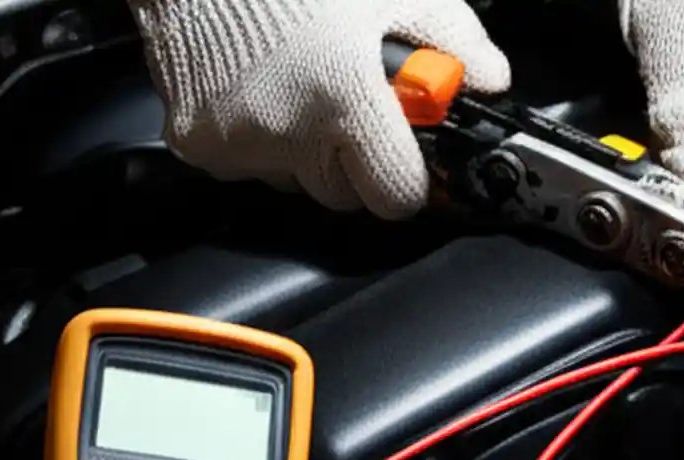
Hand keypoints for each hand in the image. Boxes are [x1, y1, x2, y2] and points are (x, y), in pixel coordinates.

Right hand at [129, 0, 509, 218]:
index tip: (408, 154)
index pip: (398, 196)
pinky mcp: (196, 145)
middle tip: (348, 105)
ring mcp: (236, 145)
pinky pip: (247, 166)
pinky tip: (259, 87)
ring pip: (296, 183)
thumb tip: (488, 79)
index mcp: (344, 99)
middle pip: (347, 196)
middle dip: (357, 161)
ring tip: (300, 83)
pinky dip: (260, 139)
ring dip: (306, 149)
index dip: (411, 177)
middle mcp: (288, 132)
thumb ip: (451, 39)